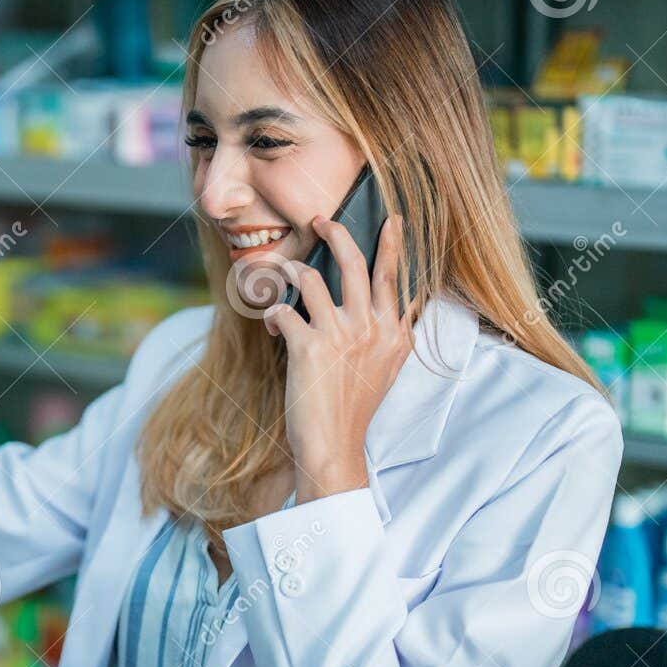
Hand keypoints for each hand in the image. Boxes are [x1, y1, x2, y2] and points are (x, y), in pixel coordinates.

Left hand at [264, 214, 415, 503]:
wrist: (334, 446)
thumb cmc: (354, 408)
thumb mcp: (386, 369)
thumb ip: (389, 336)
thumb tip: (393, 309)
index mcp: (393, 334)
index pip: (393, 279)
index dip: (391, 247)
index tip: (391, 220)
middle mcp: (371, 329)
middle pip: (355, 264)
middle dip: (335, 233)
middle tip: (319, 220)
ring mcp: (340, 335)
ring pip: (311, 278)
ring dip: (291, 272)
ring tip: (284, 277)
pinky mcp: (308, 346)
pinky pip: (283, 310)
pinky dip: (273, 314)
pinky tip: (273, 325)